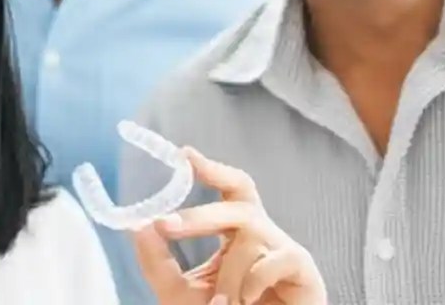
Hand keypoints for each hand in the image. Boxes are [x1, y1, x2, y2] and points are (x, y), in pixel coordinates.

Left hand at [133, 148, 325, 304]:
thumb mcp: (178, 290)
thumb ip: (157, 261)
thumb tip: (139, 226)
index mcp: (235, 232)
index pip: (230, 189)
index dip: (213, 169)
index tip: (184, 155)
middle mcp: (262, 235)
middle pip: (239, 205)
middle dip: (199, 216)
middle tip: (165, 226)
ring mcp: (284, 251)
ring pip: (251, 237)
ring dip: (229, 275)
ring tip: (221, 303)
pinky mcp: (305, 272)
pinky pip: (279, 258)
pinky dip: (255, 279)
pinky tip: (245, 299)